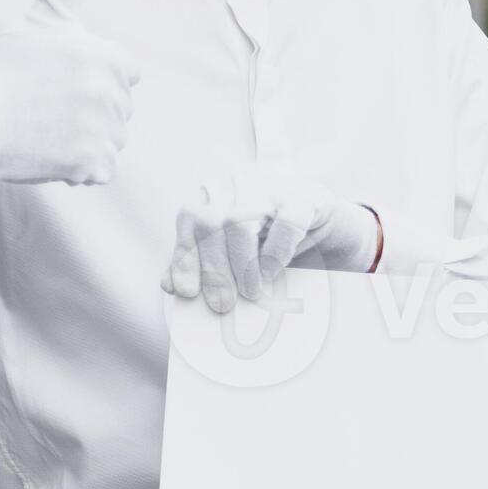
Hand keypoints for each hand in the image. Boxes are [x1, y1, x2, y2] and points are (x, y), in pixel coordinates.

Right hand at [0, 0, 140, 185]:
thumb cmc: (8, 67)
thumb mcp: (40, 20)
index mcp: (108, 58)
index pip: (126, 72)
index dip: (97, 76)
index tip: (66, 78)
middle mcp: (112, 93)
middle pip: (119, 107)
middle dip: (91, 108)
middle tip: (51, 104)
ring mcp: (105, 130)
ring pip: (111, 138)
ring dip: (86, 137)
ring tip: (50, 126)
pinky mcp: (95, 163)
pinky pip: (100, 168)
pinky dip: (80, 166)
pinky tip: (52, 150)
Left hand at [164, 166, 379, 312]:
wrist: (318, 217)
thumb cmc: (267, 236)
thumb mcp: (230, 246)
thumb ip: (200, 260)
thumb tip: (169, 284)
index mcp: (213, 192)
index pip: (189, 220)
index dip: (185, 257)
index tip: (187, 293)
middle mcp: (237, 183)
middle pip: (211, 222)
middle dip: (213, 269)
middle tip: (222, 305)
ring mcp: (270, 186)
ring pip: (241, 221)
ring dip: (243, 264)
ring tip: (250, 293)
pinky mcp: (302, 197)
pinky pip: (285, 223)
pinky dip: (276, 253)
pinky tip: (272, 273)